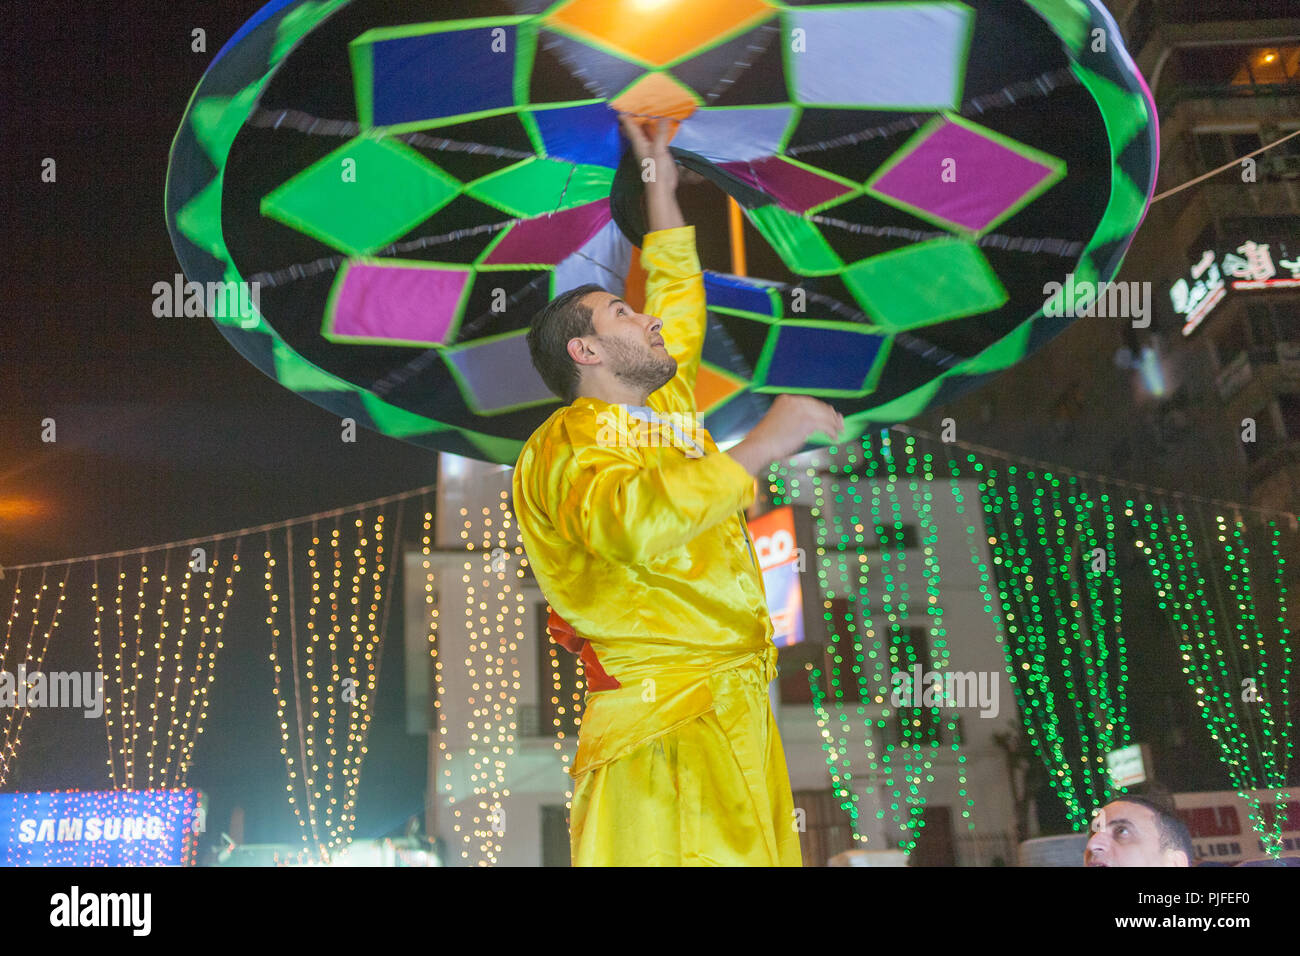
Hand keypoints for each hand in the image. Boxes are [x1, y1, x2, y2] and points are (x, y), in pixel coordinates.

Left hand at [618, 112, 678, 192]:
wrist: (662, 187)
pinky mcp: (658, 152)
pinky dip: (656, 129)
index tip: (622, 105)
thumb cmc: (657, 170)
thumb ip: (661, 133)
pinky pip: (655, 137)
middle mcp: (642, 144)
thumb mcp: (659, 149)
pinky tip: (659, 124)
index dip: (625, 116)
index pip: (629, 126)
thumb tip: (663, 117)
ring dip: (645, 123)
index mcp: (639, 143)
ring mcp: (649, 148)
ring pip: (645, 132)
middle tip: (633, 105)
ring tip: (646, 111)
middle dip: (634, 118)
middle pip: (635, 128)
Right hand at [727, 395, 844, 475]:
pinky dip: (832, 431)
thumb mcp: (778, 421)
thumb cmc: (766, 440)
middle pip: (820, 406)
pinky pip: (826, 425)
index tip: (829, 415)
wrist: (760, 445)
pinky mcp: (808, 421)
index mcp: (786, 399)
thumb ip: (793, 419)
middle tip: (839, 423)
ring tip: (839, 431)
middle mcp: (795, 401)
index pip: (810, 402)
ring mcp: (802, 410)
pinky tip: (834, 437)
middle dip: (831, 416)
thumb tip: (810, 426)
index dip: (822, 409)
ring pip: (825, 415)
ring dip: (834, 424)